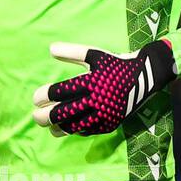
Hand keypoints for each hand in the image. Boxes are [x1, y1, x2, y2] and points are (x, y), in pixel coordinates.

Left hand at [32, 39, 175, 136]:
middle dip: (46, 116)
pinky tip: (66, 127)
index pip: (60, 92)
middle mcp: (95, 100)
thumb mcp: (95, 55)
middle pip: (64, 113)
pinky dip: (75, 130)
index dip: (44, 96)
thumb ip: (72, 52)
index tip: (35, 98)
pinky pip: (87, 131)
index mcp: (90, 82)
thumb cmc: (116, 64)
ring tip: (49, 126)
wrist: (144, 78)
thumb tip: (50, 49)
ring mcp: (103, 115)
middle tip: (35, 116)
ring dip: (58, 127)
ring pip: (74, 126)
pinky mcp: (109, 124)